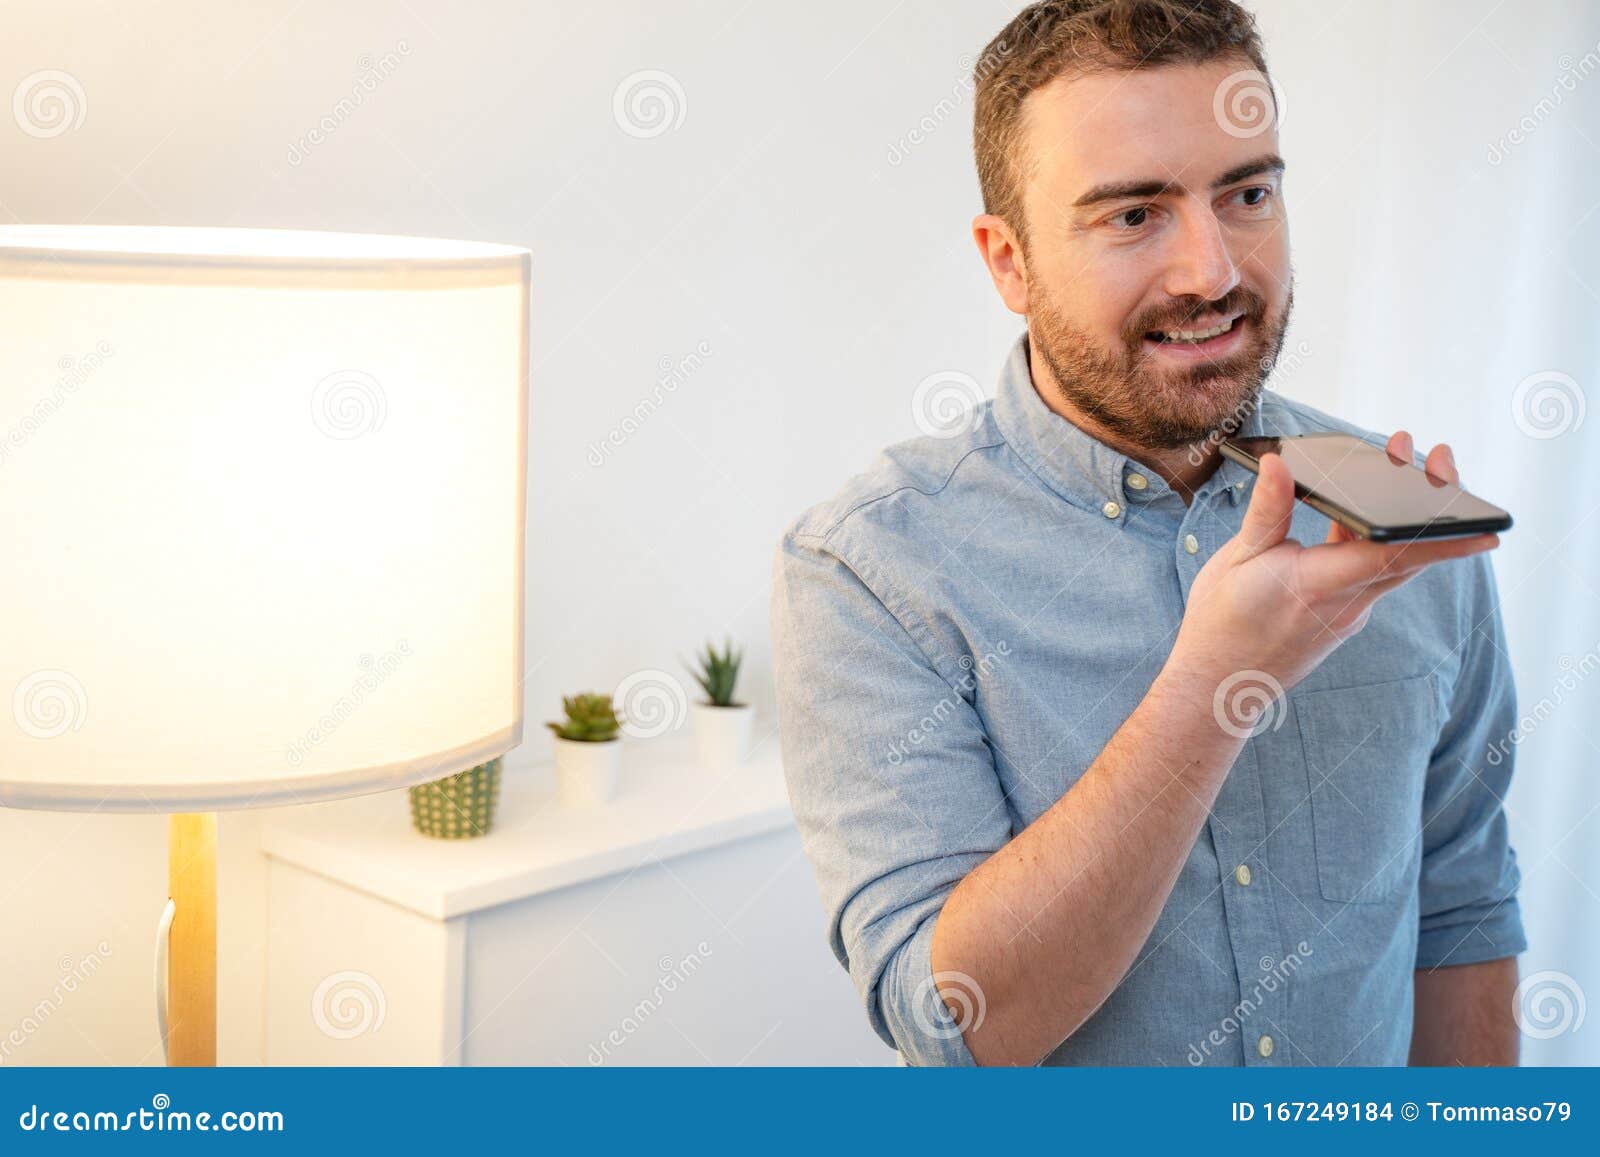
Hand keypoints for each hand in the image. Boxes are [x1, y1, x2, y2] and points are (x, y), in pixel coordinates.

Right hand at [1167, 431, 1497, 705]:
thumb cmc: (1222, 623)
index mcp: (1316, 586)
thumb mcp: (1235, 560)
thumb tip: (1280, 465)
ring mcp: (1346, 615)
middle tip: (1439, 461)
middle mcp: (1343, 604)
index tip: (1487, 527)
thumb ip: (1267, 512)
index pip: (1391, 557)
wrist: (1219, 684)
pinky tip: (1355, 520)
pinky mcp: (1341, 618)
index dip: (1442, 540)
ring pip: (1391, 566)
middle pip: (1406, 556)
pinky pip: (1370, 577)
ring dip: (1403, 524)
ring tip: (1400, 473)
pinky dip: (1375, 545)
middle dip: (1432, 510)